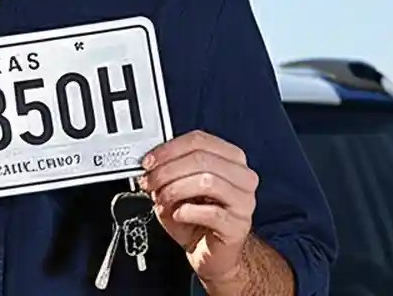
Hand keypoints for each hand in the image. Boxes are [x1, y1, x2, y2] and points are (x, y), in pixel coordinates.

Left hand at [139, 130, 257, 284]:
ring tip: (162, 200)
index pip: (200, 140)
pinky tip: (178, 215)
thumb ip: (170, 170)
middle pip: (202, 159)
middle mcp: (243, 177)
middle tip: (150, 182)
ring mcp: (244, 201)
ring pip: (207, 181)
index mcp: (231, 159)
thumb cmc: (196, 218)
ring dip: (175, 190)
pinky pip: (211, 212)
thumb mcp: (179, 187)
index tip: (149, 161)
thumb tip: (151, 162)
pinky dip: (187, 212)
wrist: (211, 253)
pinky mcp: (238, 226)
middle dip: (168, 170)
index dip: (169, 149)